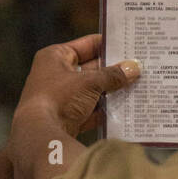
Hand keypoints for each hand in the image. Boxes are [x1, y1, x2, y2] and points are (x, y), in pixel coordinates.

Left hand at [17, 34, 140, 135]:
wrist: (40, 134)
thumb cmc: (59, 98)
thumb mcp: (89, 82)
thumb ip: (112, 75)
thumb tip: (134, 68)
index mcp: (55, 57)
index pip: (86, 45)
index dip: (107, 44)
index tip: (128, 44)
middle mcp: (55, 75)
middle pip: (91, 69)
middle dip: (113, 70)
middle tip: (137, 68)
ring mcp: (61, 98)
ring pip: (92, 91)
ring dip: (111, 91)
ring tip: (136, 86)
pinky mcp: (66, 119)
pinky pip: (90, 111)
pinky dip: (105, 110)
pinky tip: (125, 109)